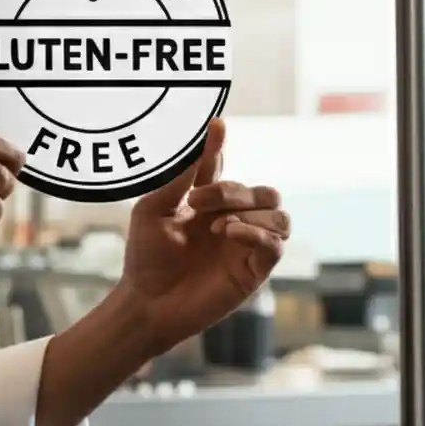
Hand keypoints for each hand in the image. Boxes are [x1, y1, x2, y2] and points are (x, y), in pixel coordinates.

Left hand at [116, 118, 289, 354]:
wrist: (146, 301)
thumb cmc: (146, 256)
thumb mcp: (154, 209)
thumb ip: (181, 176)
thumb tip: (203, 135)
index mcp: (205, 204)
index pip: (221, 169)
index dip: (218, 147)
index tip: (216, 125)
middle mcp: (231, 220)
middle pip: (260, 191)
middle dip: (233, 189)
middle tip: (197, 201)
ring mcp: (244, 246)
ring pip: (278, 214)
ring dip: (249, 211)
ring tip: (217, 226)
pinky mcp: (253, 271)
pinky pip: (276, 244)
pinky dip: (257, 232)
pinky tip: (229, 233)